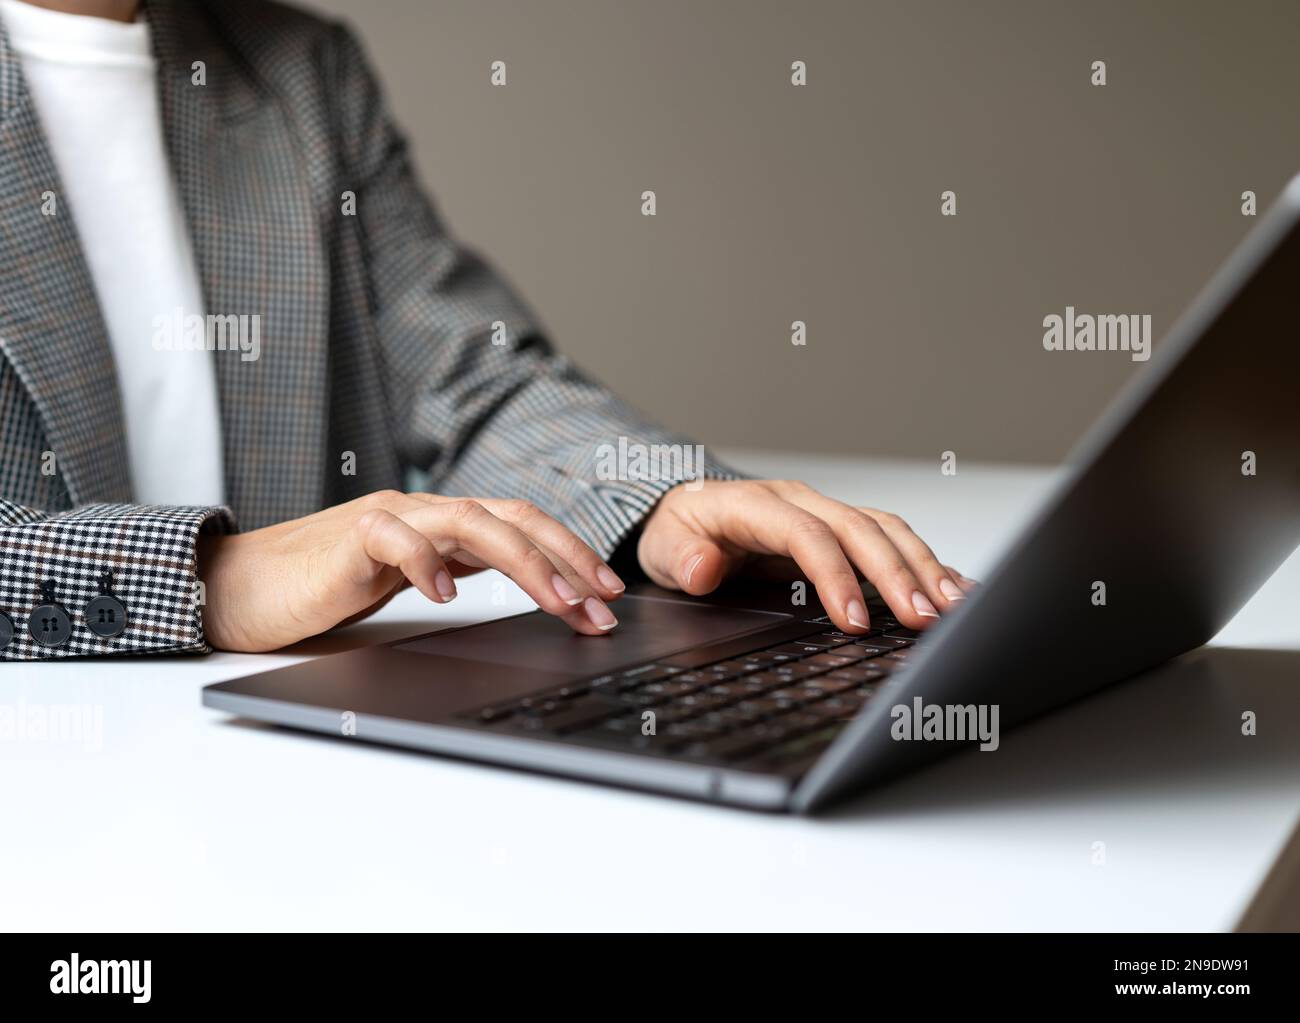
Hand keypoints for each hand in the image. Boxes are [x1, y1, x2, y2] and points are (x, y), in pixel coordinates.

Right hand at [197, 491, 626, 650]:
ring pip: (471, 522)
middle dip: (567, 558)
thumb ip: (459, 573)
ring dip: (524, 562)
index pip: (523, 526)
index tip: (608, 595)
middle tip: (604, 601)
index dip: (571, 553)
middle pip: (512, 517)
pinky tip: (446, 596)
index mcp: (443, 524)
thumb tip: (527, 590)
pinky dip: (426, 563)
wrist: (241, 587)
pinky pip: (395, 538)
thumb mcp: (409, 583)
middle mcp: (423, 512)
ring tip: (558, 601)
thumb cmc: (323, 590)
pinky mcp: (348, 538)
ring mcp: (388, 519)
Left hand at [636, 480, 974, 632]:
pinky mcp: (843, 529)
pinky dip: (925, 564)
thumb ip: (682, 557)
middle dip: (897, 574)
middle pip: (861, 530)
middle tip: (924, 618)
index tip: (853, 621)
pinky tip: (955, 588)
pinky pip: (892, 539)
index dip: (835, 576)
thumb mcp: (664, 546)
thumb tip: (704, 569)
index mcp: (758, 504)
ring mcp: (826, 512)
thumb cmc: (680, 531)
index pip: (807, 535)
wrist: (688, 512)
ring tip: (953, 607)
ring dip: (923, 568)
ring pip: (886, 531)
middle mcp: (801, 501)